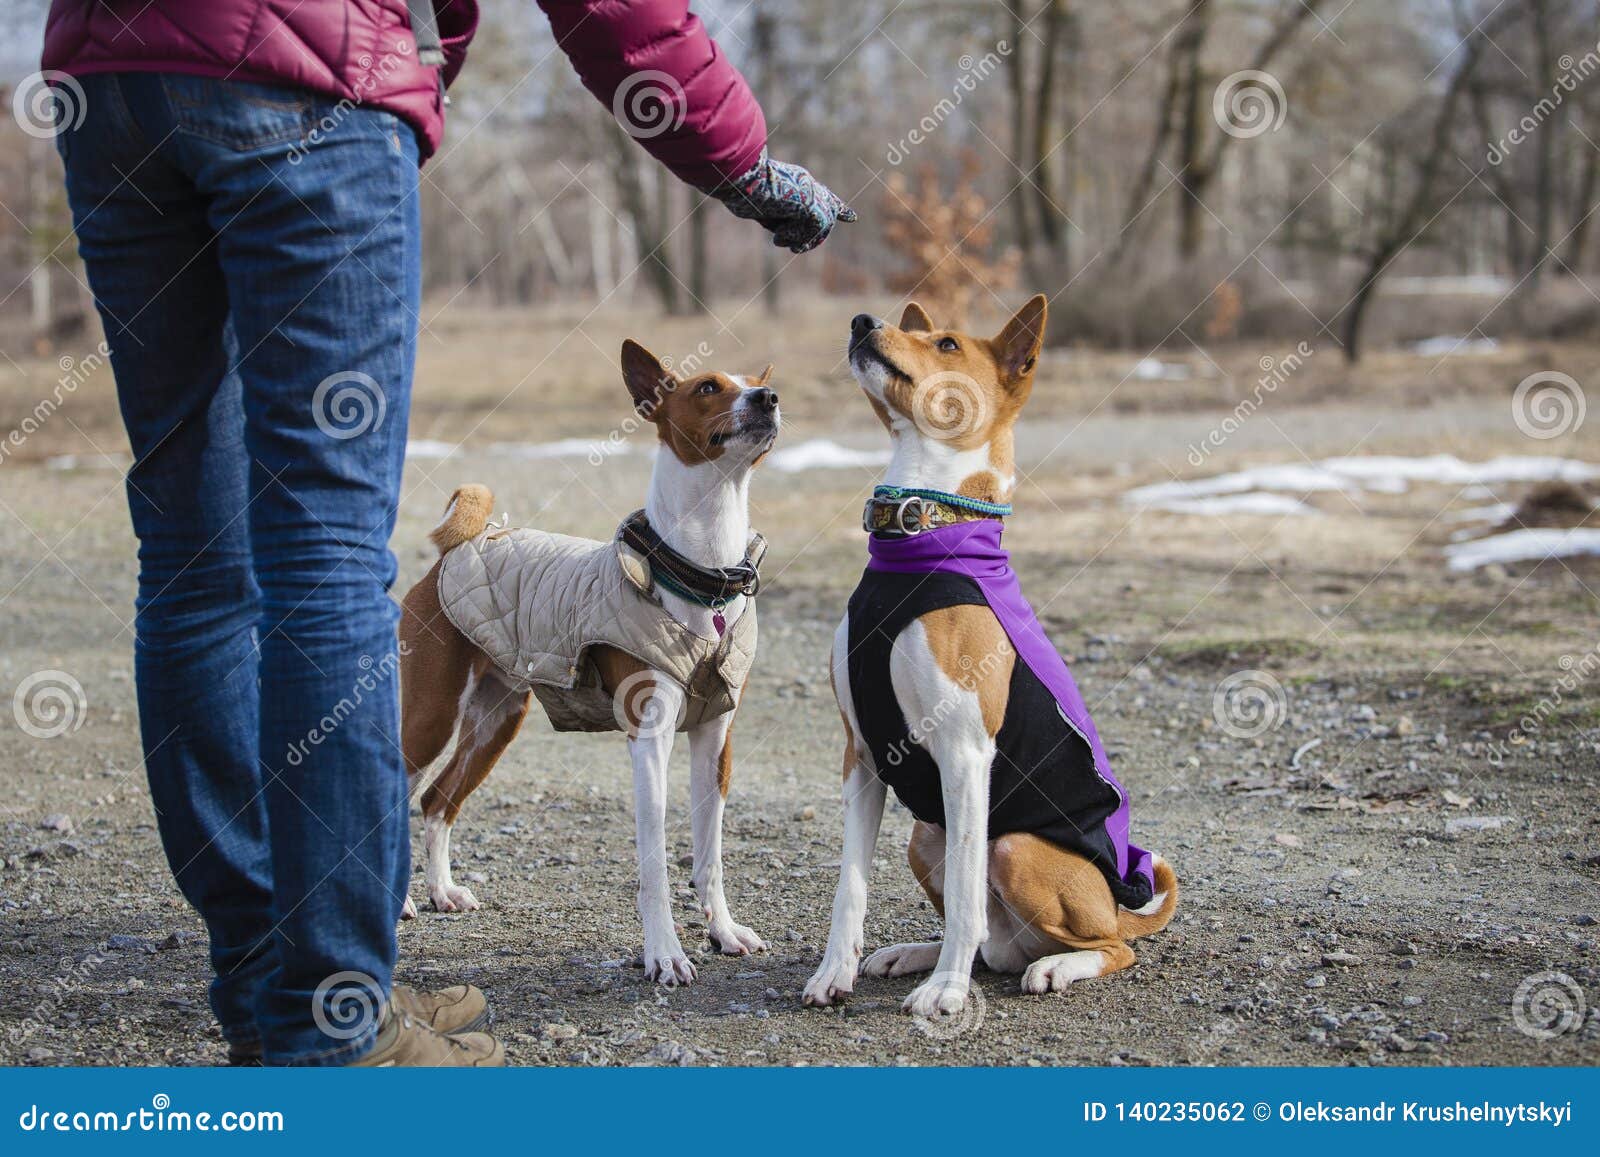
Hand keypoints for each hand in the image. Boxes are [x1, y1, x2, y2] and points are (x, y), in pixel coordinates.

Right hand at [709, 149, 856, 253]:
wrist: (741, 179)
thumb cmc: (741, 191)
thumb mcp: (765, 208)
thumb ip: (784, 219)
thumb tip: (797, 242)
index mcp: (798, 181)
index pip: (825, 196)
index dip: (839, 209)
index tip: (852, 218)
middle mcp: (809, 185)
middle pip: (827, 217)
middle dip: (814, 238)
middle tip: (797, 247)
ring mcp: (812, 193)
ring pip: (820, 227)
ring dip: (798, 238)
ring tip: (778, 237)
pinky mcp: (813, 205)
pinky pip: (811, 232)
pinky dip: (792, 237)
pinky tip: (778, 232)